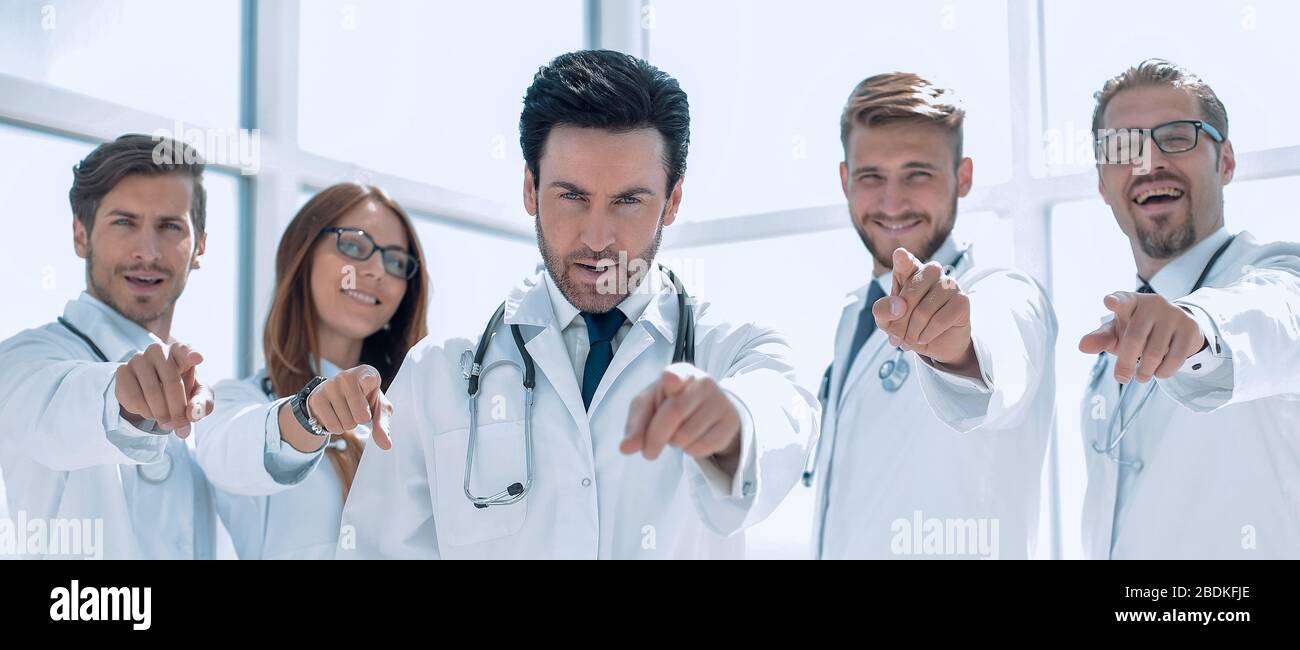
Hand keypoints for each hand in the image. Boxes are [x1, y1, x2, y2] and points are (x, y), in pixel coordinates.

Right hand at [115, 341, 212, 437]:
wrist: (155, 393)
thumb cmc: (183, 390)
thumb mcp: (198, 397)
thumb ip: (202, 404)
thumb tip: (193, 414)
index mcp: (181, 351)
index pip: (186, 350)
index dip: (192, 354)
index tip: (198, 359)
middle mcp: (158, 350)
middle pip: (172, 382)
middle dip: (178, 411)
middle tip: (182, 429)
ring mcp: (138, 359)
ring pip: (152, 392)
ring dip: (162, 414)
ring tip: (167, 422)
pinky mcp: (122, 372)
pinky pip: (135, 398)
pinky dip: (145, 412)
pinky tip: (150, 412)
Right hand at [305, 364, 392, 448]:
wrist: (336, 397)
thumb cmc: (363, 400)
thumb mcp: (378, 408)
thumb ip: (383, 424)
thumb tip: (386, 445)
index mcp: (366, 372)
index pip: (368, 379)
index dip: (368, 383)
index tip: (367, 381)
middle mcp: (346, 375)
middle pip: (361, 416)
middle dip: (361, 420)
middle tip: (357, 409)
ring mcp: (329, 386)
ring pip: (347, 423)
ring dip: (349, 424)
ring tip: (346, 411)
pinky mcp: (317, 398)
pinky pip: (333, 426)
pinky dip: (338, 428)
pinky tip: (336, 415)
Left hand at [621, 363, 741, 470]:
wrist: (707, 409)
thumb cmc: (670, 404)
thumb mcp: (649, 408)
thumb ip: (636, 425)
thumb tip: (625, 448)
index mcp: (679, 373)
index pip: (675, 375)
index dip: (672, 379)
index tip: (670, 380)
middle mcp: (703, 382)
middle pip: (673, 414)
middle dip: (655, 438)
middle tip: (648, 453)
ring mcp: (720, 402)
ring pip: (686, 436)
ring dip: (675, 443)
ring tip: (678, 433)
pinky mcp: (730, 423)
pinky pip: (702, 447)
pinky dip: (691, 451)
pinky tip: (693, 439)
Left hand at [872, 247, 976, 373]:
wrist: (934, 343)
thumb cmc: (908, 325)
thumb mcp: (886, 320)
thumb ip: (883, 310)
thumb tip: (899, 306)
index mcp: (910, 271)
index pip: (905, 262)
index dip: (902, 259)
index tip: (899, 255)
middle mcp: (931, 272)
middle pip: (910, 294)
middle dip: (901, 321)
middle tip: (899, 335)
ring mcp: (949, 284)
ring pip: (924, 310)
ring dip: (913, 332)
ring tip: (911, 339)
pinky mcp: (962, 300)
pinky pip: (939, 320)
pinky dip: (927, 334)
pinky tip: (924, 338)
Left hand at [1078, 291, 1205, 383]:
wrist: (1174, 330)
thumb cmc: (1137, 330)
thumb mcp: (1117, 333)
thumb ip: (1100, 339)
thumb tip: (1082, 346)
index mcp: (1130, 302)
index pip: (1122, 300)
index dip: (1115, 301)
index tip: (1108, 302)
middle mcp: (1153, 304)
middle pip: (1134, 339)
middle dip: (1125, 363)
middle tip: (1121, 378)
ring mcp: (1173, 314)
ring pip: (1155, 352)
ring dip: (1145, 371)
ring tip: (1141, 376)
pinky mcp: (1190, 328)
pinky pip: (1175, 358)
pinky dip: (1163, 372)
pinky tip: (1158, 372)